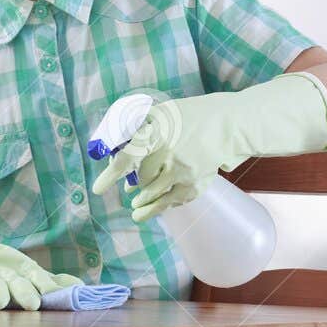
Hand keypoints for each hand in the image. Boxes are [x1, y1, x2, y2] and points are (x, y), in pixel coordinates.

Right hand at [0, 246, 83, 311]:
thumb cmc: (7, 273)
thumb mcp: (29, 275)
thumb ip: (52, 282)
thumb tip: (80, 286)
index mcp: (25, 272)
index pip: (38, 278)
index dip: (46, 286)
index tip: (52, 295)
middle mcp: (7, 274)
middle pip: (18, 284)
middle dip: (24, 292)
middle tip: (32, 304)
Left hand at [90, 73, 326, 223]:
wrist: (228, 124)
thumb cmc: (188, 116)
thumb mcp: (158, 114)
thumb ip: (135, 129)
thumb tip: (111, 149)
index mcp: (156, 132)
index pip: (128, 157)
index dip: (111, 175)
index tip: (98, 189)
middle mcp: (169, 153)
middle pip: (141, 179)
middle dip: (132, 184)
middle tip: (128, 187)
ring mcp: (184, 170)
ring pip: (154, 195)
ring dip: (142, 202)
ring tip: (135, 207)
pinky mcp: (196, 183)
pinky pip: (171, 201)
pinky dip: (158, 207)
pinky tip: (148, 212)